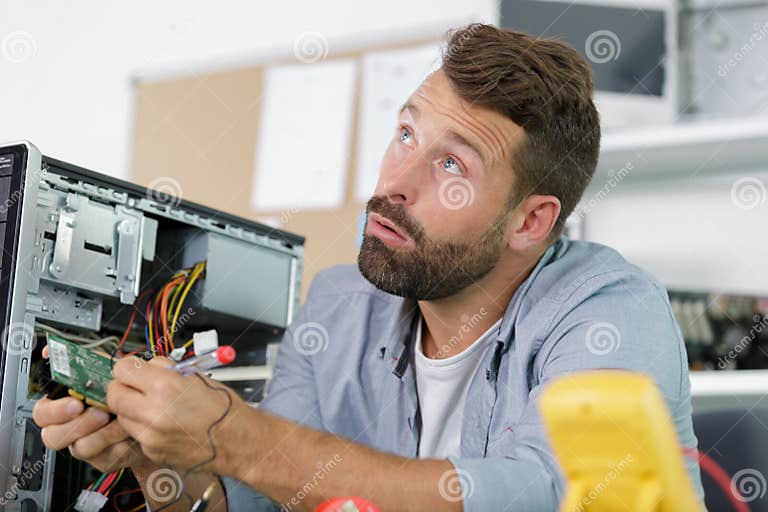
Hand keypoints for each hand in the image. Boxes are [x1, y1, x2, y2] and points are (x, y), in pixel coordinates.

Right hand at [34, 346, 150, 471]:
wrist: (154, 412)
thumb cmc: (124, 389)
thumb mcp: (104, 370)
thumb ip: (79, 358)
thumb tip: (50, 349)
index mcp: (64, 405)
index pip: (42, 413)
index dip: (54, 410)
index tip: (75, 403)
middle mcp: (71, 428)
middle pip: (53, 436)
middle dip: (77, 425)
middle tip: (100, 414)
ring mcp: (86, 445)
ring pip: (80, 448)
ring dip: (103, 433)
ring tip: (121, 420)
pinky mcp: (105, 459)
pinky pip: (107, 457)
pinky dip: (121, 443)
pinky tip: (131, 432)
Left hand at [107, 356, 244, 471]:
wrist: (237, 441)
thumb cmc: (223, 408)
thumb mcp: (196, 375)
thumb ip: (165, 369)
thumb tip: (146, 366)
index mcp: (166, 387)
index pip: (122, 369)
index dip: (128, 367)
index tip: (133, 369)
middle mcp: (154, 412)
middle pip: (113, 395)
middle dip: (122, 387)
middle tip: (135, 386)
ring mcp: (151, 435)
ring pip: (121, 416)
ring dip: (131, 409)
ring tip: (153, 406)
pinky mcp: (151, 452)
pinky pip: (135, 434)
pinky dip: (144, 427)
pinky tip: (163, 423)